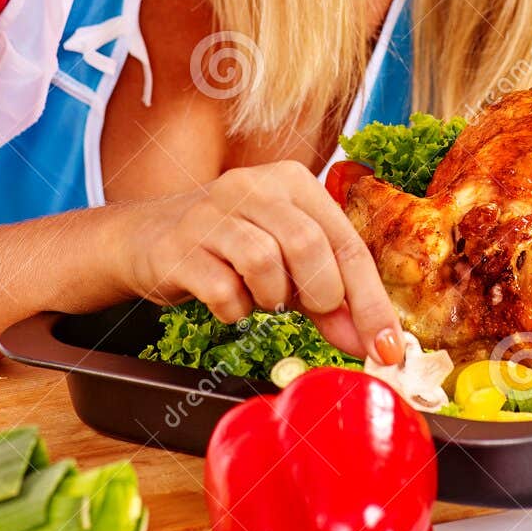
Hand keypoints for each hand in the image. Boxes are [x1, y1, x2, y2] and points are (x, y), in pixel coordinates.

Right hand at [123, 161, 404, 363]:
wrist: (145, 238)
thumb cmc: (229, 248)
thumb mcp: (286, 261)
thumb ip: (329, 296)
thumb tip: (370, 342)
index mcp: (292, 181)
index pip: (348, 243)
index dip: (371, 302)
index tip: (386, 349)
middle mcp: (253, 186)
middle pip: (309, 246)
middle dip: (321, 294)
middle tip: (310, 311)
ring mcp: (212, 213)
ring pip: (265, 262)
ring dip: (270, 297)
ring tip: (258, 295)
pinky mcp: (180, 246)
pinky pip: (223, 290)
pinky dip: (233, 308)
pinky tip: (226, 299)